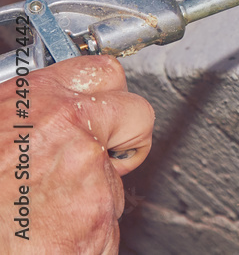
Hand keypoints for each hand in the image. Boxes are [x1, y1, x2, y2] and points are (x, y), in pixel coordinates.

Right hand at [0, 55, 154, 252]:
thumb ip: (31, 117)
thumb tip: (49, 114)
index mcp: (35, 99)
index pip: (102, 73)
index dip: (109, 94)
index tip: (108, 109)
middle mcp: (67, 126)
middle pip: (137, 113)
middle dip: (128, 135)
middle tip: (105, 156)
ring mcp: (88, 170)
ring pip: (119, 176)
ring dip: (96, 195)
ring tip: (46, 211)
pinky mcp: (99, 216)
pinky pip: (107, 221)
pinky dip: (88, 233)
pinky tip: (51, 234)